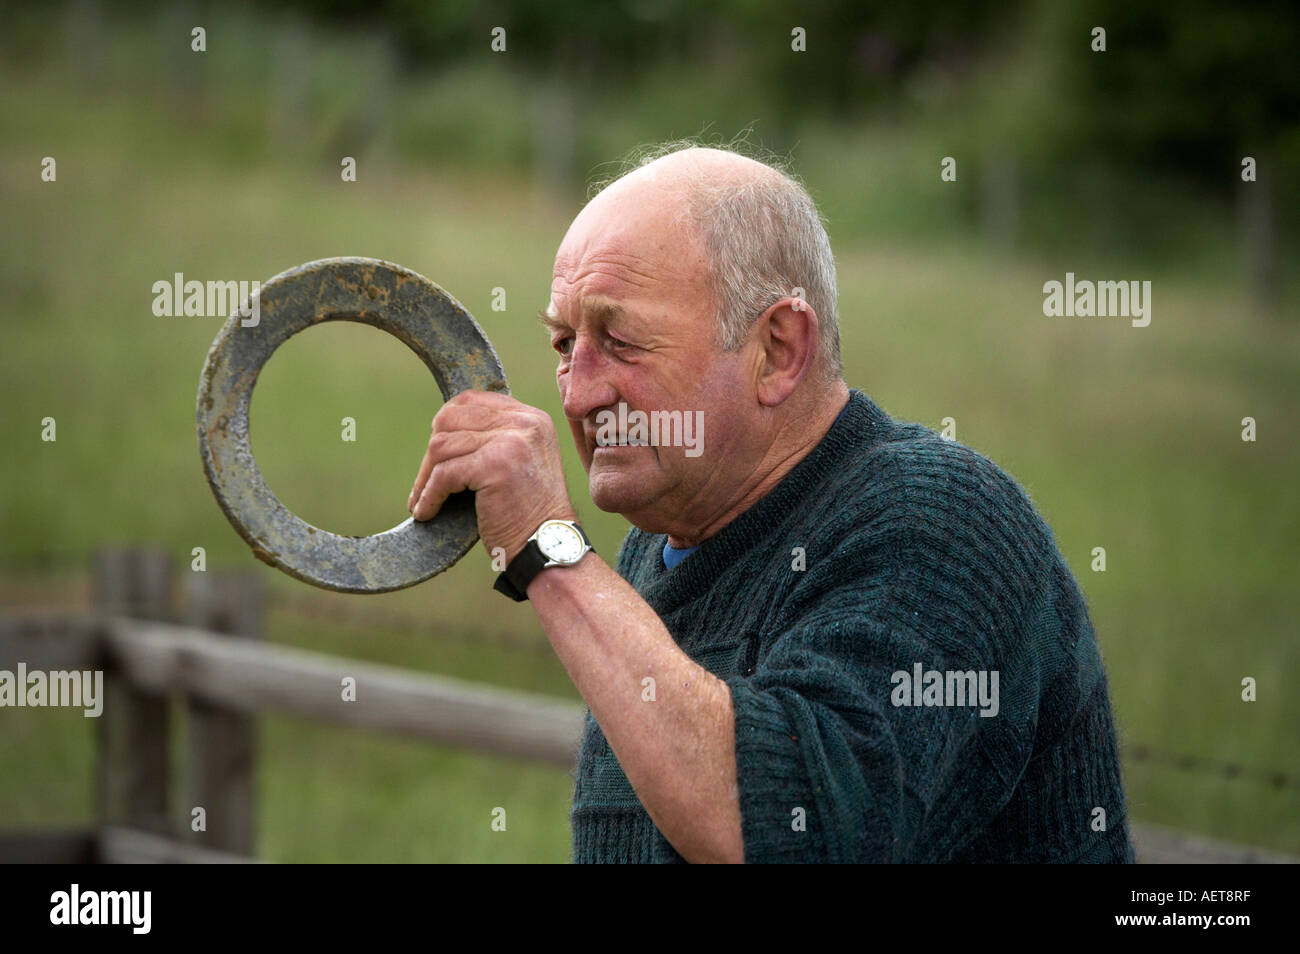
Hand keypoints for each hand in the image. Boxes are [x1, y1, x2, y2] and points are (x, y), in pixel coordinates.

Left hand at [407, 390, 575, 562]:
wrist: (549, 545)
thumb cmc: (530, 513)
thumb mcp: (521, 462)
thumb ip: (495, 438)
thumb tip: (441, 430)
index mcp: (532, 418)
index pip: (472, 400)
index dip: (446, 425)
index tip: (436, 454)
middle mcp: (525, 423)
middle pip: (450, 419)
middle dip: (431, 453)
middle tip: (427, 481)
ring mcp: (511, 441)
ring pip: (442, 446)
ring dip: (425, 477)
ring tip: (423, 501)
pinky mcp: (495, 466)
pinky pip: (443, 474)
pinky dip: (428, 495)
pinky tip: (426, 512)